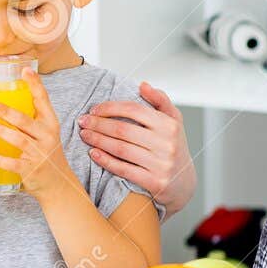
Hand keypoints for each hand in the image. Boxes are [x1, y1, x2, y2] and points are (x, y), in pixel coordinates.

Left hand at [0, 68, 76, 199]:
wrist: (58, 183)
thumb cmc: (44, 153)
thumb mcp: (43, 133)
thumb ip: (30, 118)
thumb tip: (4, 98)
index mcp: (50, 123)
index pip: (43, 100)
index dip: (35, 84)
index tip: (25, 69)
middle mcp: (47, 136)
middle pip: (26, 120)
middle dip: (7, 111)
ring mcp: (40, 153)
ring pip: (19, 140)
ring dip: (1, 132)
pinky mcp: (31, 170)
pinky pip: (14, 163)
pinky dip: (0, 159)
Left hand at [77, 82, 195, 215]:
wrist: (183, 182)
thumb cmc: (173, 146)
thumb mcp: (174, 120)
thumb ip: (160, 100)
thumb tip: (143, 85)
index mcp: (169, 125)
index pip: (134, 110)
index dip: (111, 108)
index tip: (94, 109)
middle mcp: (166, 144)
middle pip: (123, 130)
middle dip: (99, 124)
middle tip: (82, 122)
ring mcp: (160, 164)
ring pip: (121, 149)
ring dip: (98, 141)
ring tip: (84, 135)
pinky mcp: (154, 182)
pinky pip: (124, 169)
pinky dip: (106, 161)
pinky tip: (93, 154)